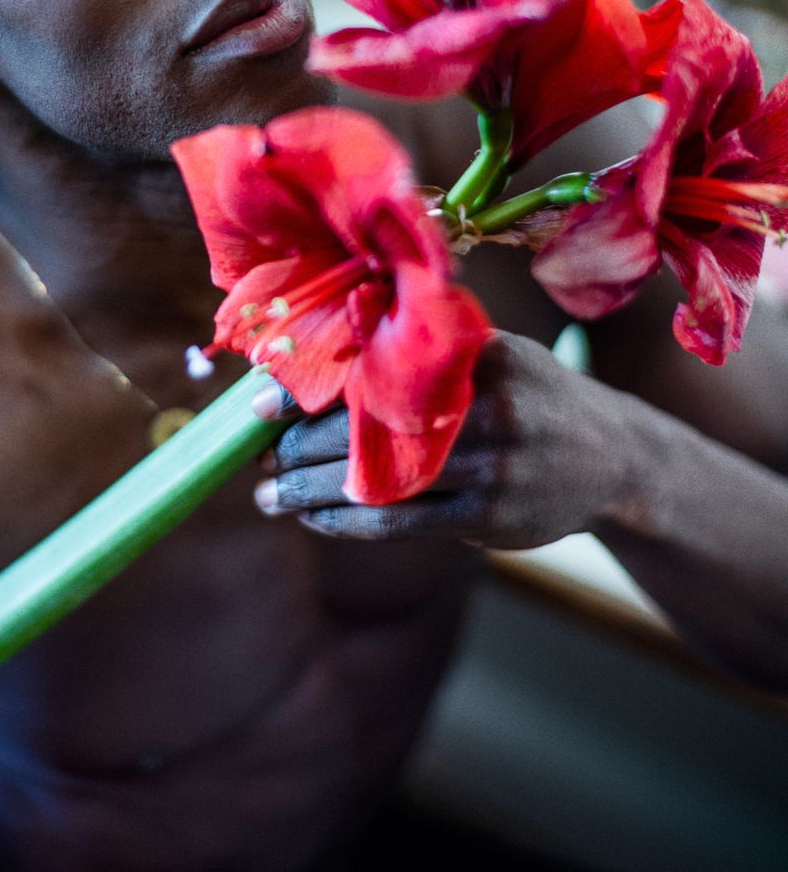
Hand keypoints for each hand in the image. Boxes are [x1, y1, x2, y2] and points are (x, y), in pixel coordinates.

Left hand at [252, 332, 634, 546]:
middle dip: (301, 444)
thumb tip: (323, 350)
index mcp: (476, 353)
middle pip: (368, 425)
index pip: (375, 366)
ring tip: (268, 496)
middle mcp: (484, 404)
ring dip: (312, 491)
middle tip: (257, 453)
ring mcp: (489, 463)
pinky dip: (350, 522)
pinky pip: (402, 522)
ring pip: (378, 479)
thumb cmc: (530, 395)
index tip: (260, 402)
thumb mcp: (493, 353)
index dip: (312, 387)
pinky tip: (315, 519)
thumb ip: (424, 349)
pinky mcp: (488, 514)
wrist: (613, 457)